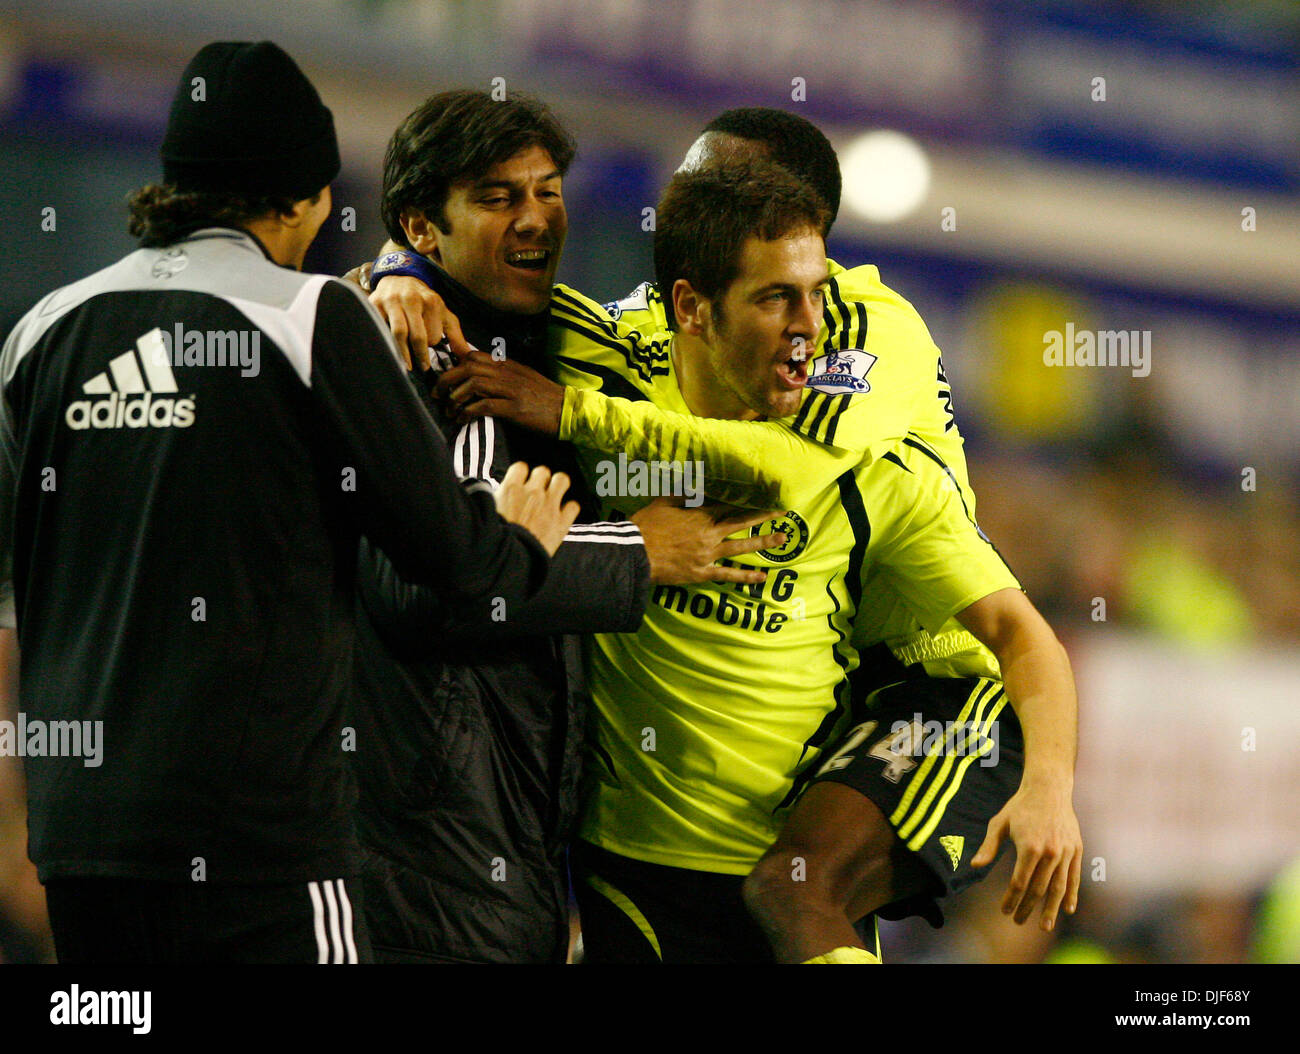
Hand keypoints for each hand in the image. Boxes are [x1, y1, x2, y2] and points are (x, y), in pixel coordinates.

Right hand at [366, 274, 471, 371]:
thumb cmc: (423, 301)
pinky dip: (384, 340)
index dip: (433, 343)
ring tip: (406, 366)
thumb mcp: (443, 313)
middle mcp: (411, 299)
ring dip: (403, 352)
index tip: (431, 349)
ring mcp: (391, 301)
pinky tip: (388, 350)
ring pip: (398, 332)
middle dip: (420, 354)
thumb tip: (467, 356)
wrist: (399, 278)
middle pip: (416, 334)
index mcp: (430, 301)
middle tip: (422, 368)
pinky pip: (379, 326)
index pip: (433, 333)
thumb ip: (455, 335)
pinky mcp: (374, 303)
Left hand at [437, 350, 563, 435]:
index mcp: (508, 365)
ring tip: (450, 410)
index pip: (473, 356)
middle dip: (447, 380)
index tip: (445, 380)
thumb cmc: (544, 398)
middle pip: (468, 367)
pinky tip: (463, 419)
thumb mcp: (523, 378)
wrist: (568, 411)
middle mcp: (507, 373)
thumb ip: (502, 375)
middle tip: (438, 395)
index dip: (454, 366)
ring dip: (456, 398)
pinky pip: (484, 406)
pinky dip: (468, 412)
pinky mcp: (515, 408)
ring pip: (473, 384)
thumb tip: (478, 377)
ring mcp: (512, 389)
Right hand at [494, 462, 579, 556]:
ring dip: (558, 485)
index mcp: (511, 489)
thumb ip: (492, 498)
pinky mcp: (561, 523)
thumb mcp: (486, 512)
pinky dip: (569, 509)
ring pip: (562, 480)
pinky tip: (563, 514)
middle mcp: (532, 493)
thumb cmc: (493, 540)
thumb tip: (488, 492)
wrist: (508, 561)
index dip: (521, 475)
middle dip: (540, 479)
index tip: (520, 482)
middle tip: (536, 491)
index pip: (520, 467)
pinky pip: (574, 506)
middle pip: (542, 471)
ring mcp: (549, 506)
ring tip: (554, 494)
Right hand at [631, 499, 786, 584]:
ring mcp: (708, 554)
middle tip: (783, 512)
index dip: (745, 498)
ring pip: (741, 547)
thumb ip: (682, 492)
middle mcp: (709, 533)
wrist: (636, 553)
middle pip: (742, 522)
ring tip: (782, 539)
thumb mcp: (663, 502)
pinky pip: (728, 575)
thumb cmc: (646, 526)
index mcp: (700, 514)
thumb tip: (696, 482)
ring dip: (763, 542)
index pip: (728, 504)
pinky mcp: (703, 572)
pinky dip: (746, 576)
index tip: (761, 493)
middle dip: (764, 516)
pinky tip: (762, 577)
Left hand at [971, 776, 1081, 931]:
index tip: (1004, 911)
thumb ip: (989, 847)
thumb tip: (974, 865)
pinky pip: (1074, 878)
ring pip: (1058, 887)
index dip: (1011, 899)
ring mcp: (1066, 852)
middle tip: (1018, 921)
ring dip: (1051, 909)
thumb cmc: (1019, 806)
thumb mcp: (999, 823)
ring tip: (1044, 926)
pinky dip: (1072, 895)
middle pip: (1038, 888)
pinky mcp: (1077, 850)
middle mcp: (1050, 852)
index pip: (1019, 882)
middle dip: (1027, 907)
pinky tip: (1068, 909)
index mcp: (1029, 847)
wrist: (1048, 788)